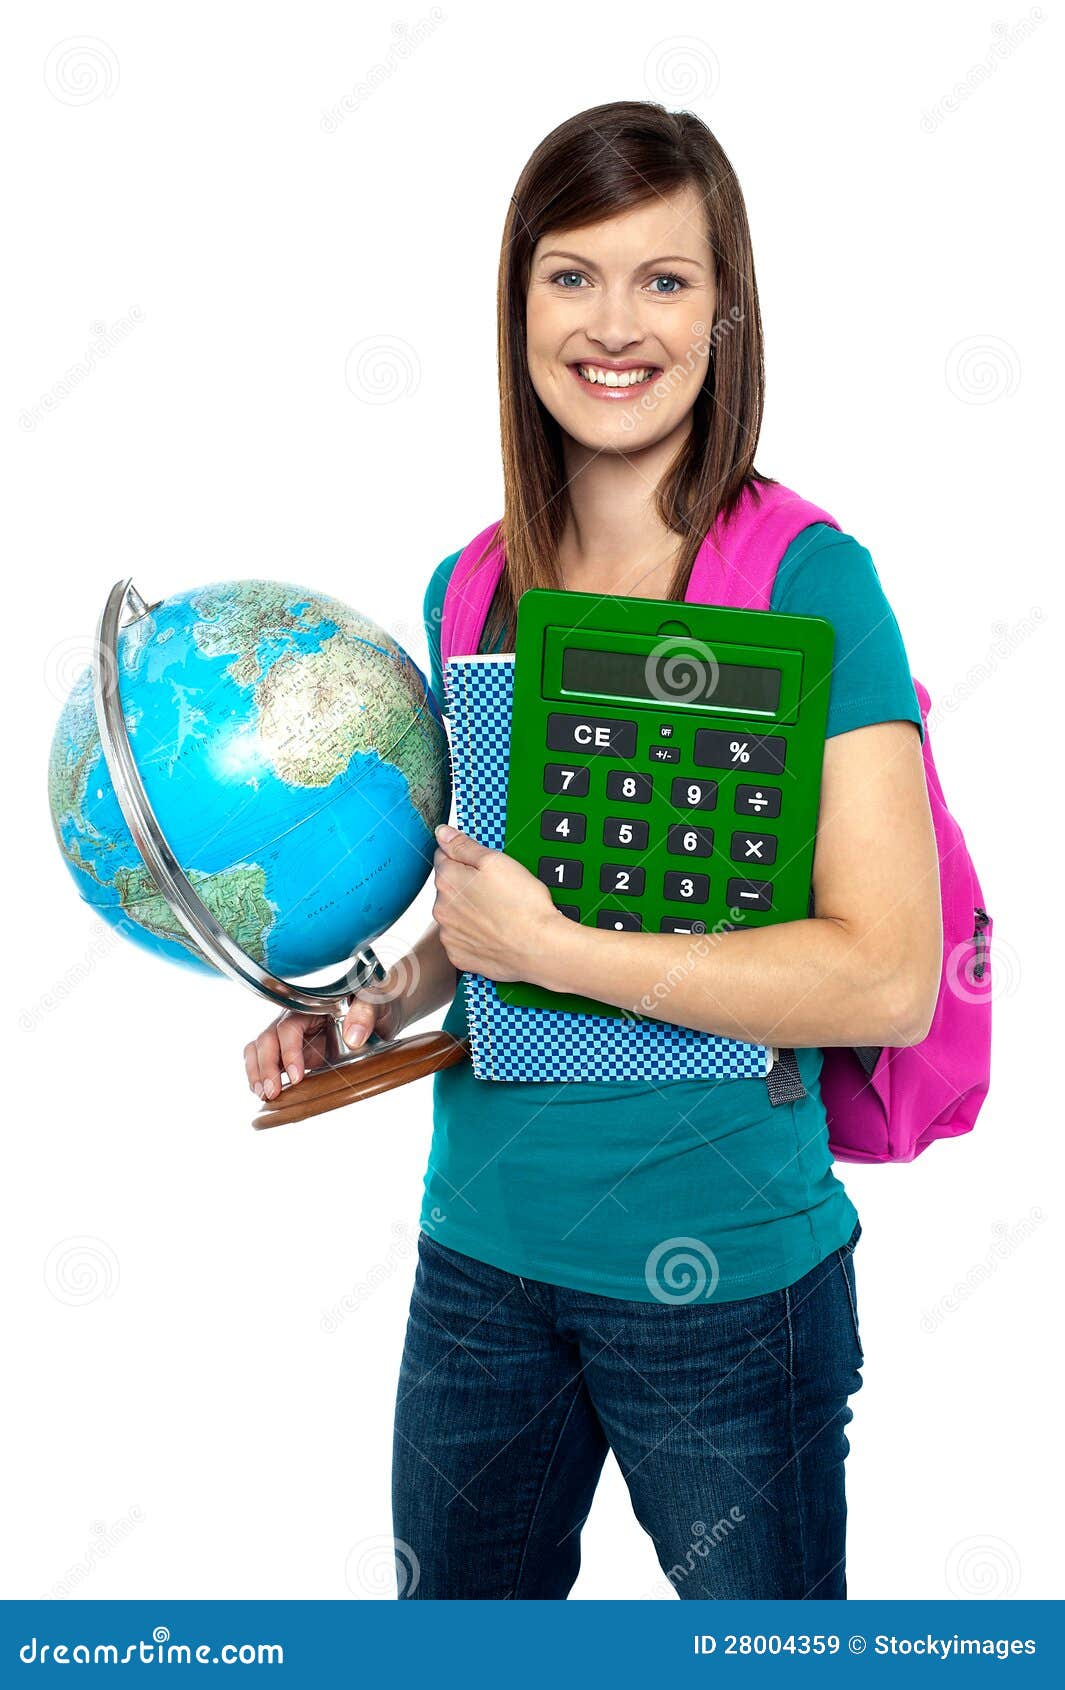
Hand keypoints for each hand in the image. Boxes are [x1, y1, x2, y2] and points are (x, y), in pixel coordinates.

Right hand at [242, 976, 407, 1099]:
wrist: (383, 1011)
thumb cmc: (377, 1001)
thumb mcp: (376, 1001)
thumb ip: (365, 1013)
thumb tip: (352, 1037)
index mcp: (312, 1005)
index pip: (288, 1027)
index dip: (289, 1052)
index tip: (297, 1076)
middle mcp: (297, 1019)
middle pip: (268, 1039)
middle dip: (265, 1066)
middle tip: (272, 1093)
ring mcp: (294, 1036)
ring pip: (261, 1048)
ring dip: (257, 1071)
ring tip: (264, 1094)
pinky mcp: (296, 1051)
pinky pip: (270, 1059)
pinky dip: (261, 1074)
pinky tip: (265, 1091)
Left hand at [431, 823, 560, 981]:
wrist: (539, 947)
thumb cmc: (523, 904)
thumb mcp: (496, 861)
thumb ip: (463, 845)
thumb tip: (443, 833)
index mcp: (447, 880)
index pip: (443, 856)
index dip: (464, 856)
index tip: (481, 864)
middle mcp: (441, 909)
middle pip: (448, 888)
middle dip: (467, 885)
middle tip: (497, 890)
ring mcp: (449, 935)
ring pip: (455, 915)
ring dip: (469, 911)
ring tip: (498, 912)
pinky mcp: (459, 956)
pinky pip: (461, 940)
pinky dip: (473, 935)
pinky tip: (493, 931)